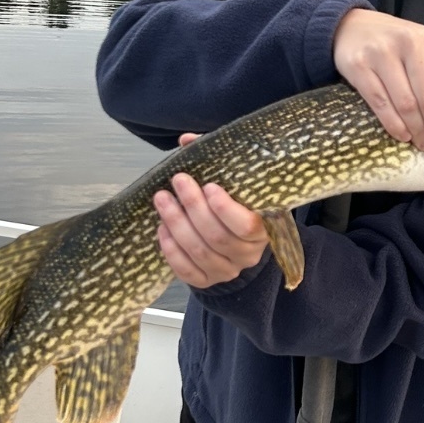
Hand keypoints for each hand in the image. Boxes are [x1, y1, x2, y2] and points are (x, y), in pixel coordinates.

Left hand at [154, 135, 269, 287]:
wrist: (234, 242)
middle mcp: (247, 255)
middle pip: (218, 237)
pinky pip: (188, 272)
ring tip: (162, 199)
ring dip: (176, 224)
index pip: (247, 226)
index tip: (209, 186)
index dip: (225, 209)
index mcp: (262, 230)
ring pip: (200, 252)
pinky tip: (162, 230)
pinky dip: (171, 251)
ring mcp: (227, 270)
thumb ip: (216, 162)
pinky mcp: (207, 281)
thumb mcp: (233, 184)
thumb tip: (186, 141)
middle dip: (193, 208)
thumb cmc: (233, 205)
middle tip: (178, 181)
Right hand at [333, 9, 423, 151]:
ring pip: (406, 104)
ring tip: (423, 144)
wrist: (353, 28)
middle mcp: (410, 43)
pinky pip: (381, 104)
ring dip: (417, 131)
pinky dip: (395, 126)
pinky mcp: (359, 66)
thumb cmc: (397, 46)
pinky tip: (403, 136)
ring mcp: (382, 53)